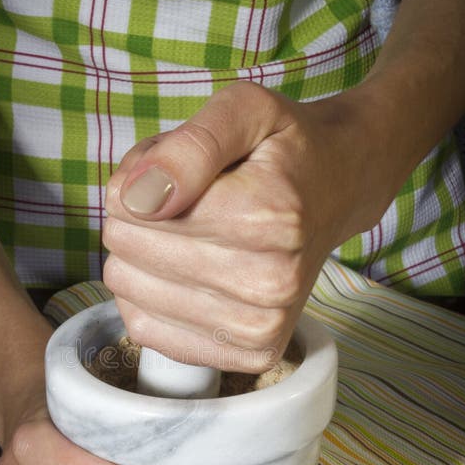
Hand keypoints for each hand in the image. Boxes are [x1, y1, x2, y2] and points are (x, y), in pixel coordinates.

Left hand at [103, 81, 396, 371]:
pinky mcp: (248, 355)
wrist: (338, 192)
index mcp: (266, 217)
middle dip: (139, 218)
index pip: (130, 210)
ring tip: (191, 233)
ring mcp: (260, 327)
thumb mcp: (245, 109)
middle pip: (126, 251)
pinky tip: (188, 273)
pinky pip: (146, 329)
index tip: (177, 173)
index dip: (137, 182)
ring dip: (143, 257)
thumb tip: (136, 199)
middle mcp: (268, 282)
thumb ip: (190, 145)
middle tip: (187, 201)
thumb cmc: (284, 149)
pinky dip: (152, 297)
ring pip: (128, 291)